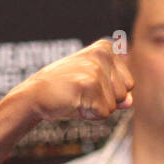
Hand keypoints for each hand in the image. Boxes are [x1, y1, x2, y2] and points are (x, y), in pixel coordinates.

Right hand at [13, 39, 133, 122]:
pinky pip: (104, 113)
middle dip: (104, 101)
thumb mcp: (94, 86)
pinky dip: (89, 115)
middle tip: (80, 92)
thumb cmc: (65, 90)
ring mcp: (95, 69)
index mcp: (105, 48)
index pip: (129, 84)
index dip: (109, 93)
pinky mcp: (88, 85)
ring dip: (96, 108)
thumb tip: (129, 102)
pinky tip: (72, 103)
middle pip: (124, 95)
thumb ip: (116, 92)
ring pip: (114, 106)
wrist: (34, 95)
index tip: (87, 85)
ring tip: (76, 96)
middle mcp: (102, 54)